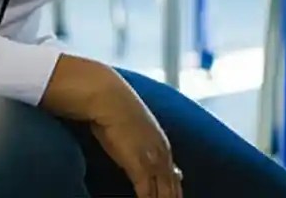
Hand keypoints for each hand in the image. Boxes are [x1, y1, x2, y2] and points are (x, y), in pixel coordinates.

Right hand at [89, 78, 182, 197]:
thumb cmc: (117, 113)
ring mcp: (153, 160)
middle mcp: (162, 155)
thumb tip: (149, 155)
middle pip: (172, 189)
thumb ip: (146, 147)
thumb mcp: (137, 132)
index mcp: (163, 147)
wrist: (109, 98)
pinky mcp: (139, 165)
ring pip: (164, 193)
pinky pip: (146, 193)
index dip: (176, 193)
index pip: (174, 179)